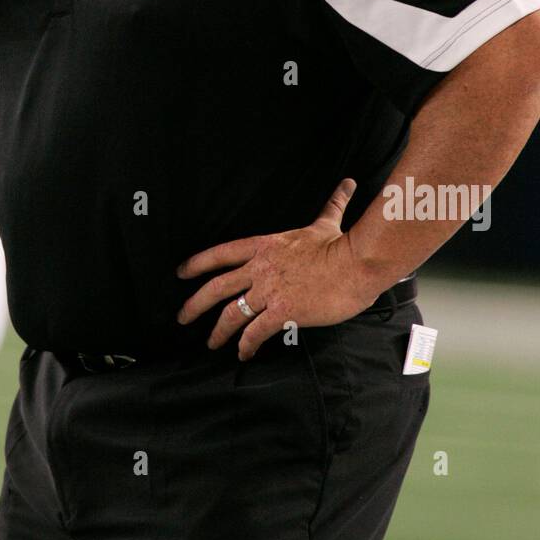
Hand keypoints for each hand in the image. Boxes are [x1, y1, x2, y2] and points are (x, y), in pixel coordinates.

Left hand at [175, 179, 377, 358]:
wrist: (357, 264)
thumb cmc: (342, 245)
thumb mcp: (328, 222)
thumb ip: (332, 205)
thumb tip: (345, 186)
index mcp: (265, 246)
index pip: (221, 254)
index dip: (197, 263)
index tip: (182, 272)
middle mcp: (261, 268)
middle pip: (216, 287)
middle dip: (195, 304)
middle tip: (183, 316)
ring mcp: (269, 291)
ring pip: (232, 313)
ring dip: (218, 331)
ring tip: (212, 342)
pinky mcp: (283, 312)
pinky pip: (255, 332)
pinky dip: (246, 345)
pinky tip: (244, 353)